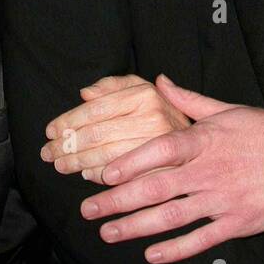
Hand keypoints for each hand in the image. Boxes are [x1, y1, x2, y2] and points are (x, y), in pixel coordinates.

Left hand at [41, 73, 191, 181]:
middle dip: (68, 146)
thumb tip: (85, 93)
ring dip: (79, 164)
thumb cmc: (169, 113)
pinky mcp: (165, 172)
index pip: (96, 110)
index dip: (68, 121)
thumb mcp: (145, 88)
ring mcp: (160, 148)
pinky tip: (88, 177)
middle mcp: (153, 119)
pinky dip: (102, 178)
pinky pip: (125, 178)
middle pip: (98, 135)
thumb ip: (115, 85)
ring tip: (62, 166)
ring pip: (108, 158)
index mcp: (145, 96)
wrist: (214, 140)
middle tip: (49, 154)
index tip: (51, 132)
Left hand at [69, 74, 263, 263]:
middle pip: (155, 188)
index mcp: (204, 139)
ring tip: (109, 233)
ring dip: (136, 227)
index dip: (128, 164)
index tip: (102, 174)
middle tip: (89, 210)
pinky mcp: (240, 222)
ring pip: (172, 217)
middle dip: (117, 201)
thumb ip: (187, 99)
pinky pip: (202, 239)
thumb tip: (159, 81)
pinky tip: (152, 254)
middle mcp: (209, 170)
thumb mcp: (226, 108)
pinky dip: (176, 249)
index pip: (159, 151)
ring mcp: (224, 199)